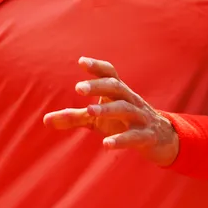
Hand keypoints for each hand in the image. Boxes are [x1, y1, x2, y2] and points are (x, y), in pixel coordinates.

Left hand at [43, 58, 178, 166]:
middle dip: (98, 86)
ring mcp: (140, 118)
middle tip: (78, 88)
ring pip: (126, 109)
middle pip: (116, 87)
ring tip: (89, 111)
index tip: (81, 62)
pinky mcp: (147, 136)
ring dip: (108, 109)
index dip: (97, 67)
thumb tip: (45, 120)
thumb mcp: (97, 120)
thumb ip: (73, 117)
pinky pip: (135, 136)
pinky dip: (121, 139)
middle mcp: (130, 101)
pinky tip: (106, 145)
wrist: (162, 139)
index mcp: (119, 93)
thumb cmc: (123, 123)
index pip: (110, 74)